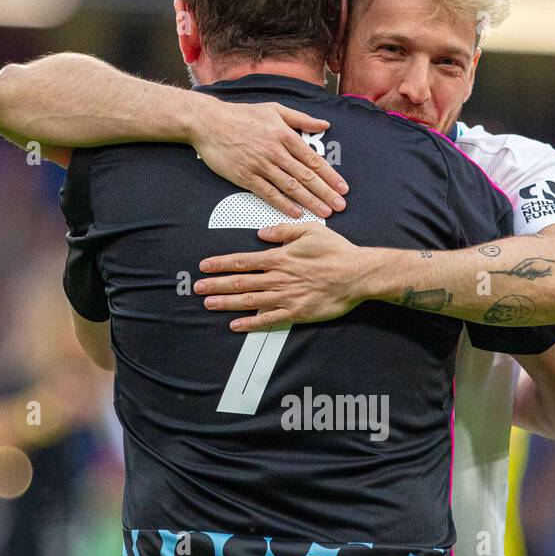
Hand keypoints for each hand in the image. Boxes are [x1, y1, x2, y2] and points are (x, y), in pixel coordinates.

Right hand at [190, 96, 347, 218]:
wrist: (209, 122)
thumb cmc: (242, 115)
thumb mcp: (274, 110)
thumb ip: (301, 119)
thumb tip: (324, 124)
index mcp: (284, 134)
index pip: (312, 158)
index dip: (330, 175)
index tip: (342, 187)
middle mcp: (275, 151)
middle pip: (305, 175)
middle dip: (325, 192)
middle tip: (340, 205)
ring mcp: (260, 165)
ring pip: (290, 186)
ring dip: (309, 201)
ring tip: (324, 212)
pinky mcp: (246, 176)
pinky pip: (268, 193)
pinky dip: (283, 204)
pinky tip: (296, 212)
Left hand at [194, 221, 373, 330]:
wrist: (356, 275)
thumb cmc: (337, 252)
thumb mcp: (310, 231)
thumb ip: (284, 230)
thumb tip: (262, 233)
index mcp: (280, 258)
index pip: (243, 261)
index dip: (221, 264)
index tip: (205, 266)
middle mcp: (278, 278)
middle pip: (240, 282)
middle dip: (216, 284)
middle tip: (198, 288)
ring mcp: (285, 297)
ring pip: (249, 301)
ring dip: (227, 303)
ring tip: (209, 304)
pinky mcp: (295, 313)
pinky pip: (267, 320)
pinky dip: (250, 324)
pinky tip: (235, 325)